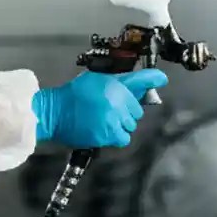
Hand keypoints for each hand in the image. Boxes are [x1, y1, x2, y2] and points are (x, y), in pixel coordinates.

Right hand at [31, 69, 168, 148]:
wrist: (54, 112)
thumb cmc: (73, 95)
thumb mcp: (95, 80)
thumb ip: (116, 83)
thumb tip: (135, 87)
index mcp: (114, 85)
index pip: (141, 80)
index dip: (154, 78)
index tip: (163, 79)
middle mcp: (117, 101)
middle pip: (137, 110)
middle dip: (127, 110)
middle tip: (110, 110)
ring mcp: (114, 118)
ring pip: (130, 124)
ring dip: (121, 123)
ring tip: (104, 120)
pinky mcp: (108, 134)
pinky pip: (123, 138)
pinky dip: (117, 136)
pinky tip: (106, 130)